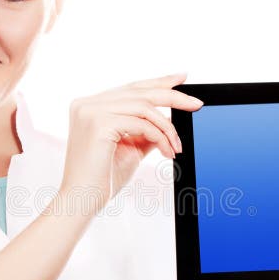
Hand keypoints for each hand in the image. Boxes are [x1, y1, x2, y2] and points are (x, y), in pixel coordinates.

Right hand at [59, 72, 203, 213]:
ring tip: (177, 146)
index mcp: (90, 106)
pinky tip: (167, 152)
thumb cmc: (102, 179)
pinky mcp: (98, 123)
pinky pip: (141, 123)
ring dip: (167, 127)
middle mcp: (87, 104)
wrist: (82, 201)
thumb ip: (146, 130)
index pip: (130, 88)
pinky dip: (160, 136)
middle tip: (196, 104)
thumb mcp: (130, 148)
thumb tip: (170, 119)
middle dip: (173, 96)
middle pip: (139, 91)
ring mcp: (90, 111)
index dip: (158, 81)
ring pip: (143, 107)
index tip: (182, 78)